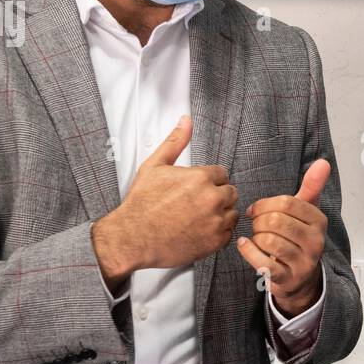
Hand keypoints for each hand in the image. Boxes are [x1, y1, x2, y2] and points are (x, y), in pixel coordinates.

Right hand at [91, 115, 237, 283]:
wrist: (132, 237)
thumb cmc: (141, 204)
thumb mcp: (155, 166)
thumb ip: (175, 142)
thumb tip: (185, 122)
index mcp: (200, 178)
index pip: (222, 174)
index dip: (210, 180)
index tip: (198, 189)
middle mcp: (211, 199)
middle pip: (231, 193)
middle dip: (217, 196)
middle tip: (197, 204)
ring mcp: (215, 222)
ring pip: (232, 213)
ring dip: (220, 214)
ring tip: (198, 217)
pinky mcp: (214, 242)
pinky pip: (228, 234)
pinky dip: (217, 233)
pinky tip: (200, 230)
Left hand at [237, 159, 329, 315]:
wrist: (300, 277)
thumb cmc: (298, 238)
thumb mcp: (307, 211)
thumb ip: (312, 186)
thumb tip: (323, 162)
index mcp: (319, 221)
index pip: (287, 203)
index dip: (265, 204)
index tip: (255, 209)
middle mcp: (315, 242)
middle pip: (276, 221)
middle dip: (258, 221)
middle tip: (256, 224)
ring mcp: (303, 262)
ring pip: (268, 241)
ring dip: (255, 236)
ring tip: (256, 236)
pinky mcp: (287, 278)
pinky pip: (262, 262)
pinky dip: (248, 251)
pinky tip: (245, 244)